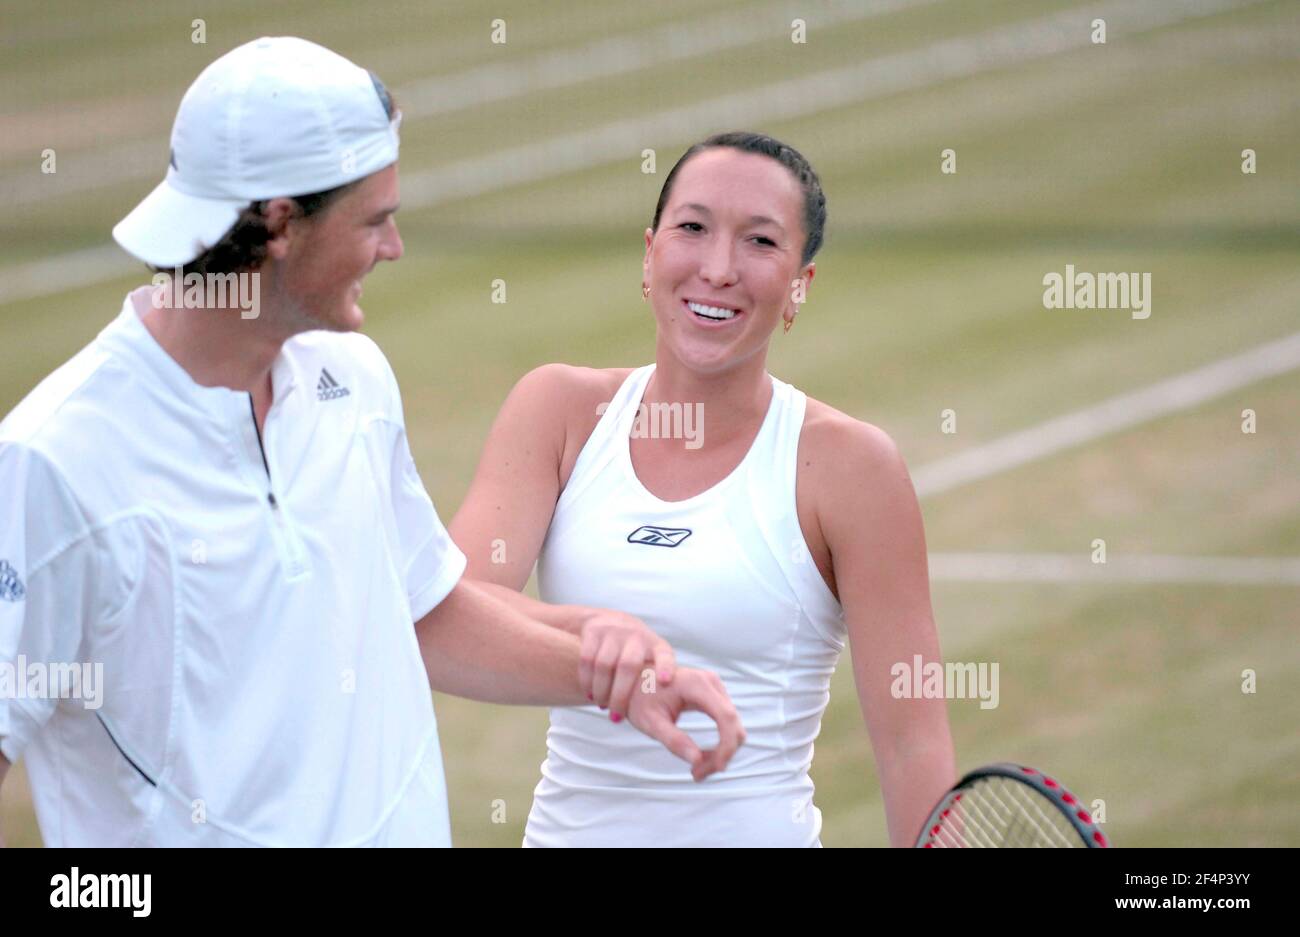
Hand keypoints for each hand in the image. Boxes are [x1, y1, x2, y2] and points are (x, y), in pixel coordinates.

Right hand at [577, 608, 675, 718]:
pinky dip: (586, 681)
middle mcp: (637, 636)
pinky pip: (587, 659)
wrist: (611, 621)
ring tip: (602, 706)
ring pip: (604, 664)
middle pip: (628, 666)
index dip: (666, 667)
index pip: (664, 654)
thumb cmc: (637, 652)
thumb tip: (664, 719)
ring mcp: (614, 631)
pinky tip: (590, 694)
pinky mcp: (594, 631)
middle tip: (616, 718)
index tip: (666, 681)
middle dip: (620, 696)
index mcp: (656, 645)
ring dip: (601, 691)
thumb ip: (656, 682)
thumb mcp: (652, 659)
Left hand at [625, 667, 745, 781]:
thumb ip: (673, 740)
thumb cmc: (638, 698)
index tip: (715, 769)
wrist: (632, 678)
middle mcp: (711, 682)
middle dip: (722, 754)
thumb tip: (697, 761)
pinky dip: (719, 743)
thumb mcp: (650, 722)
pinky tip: (701, 757)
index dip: (726, 746)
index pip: (726, 717)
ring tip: (697, 770)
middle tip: (697, 775)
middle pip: (733, 724)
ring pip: (733, 726)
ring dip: (721, 752)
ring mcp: (715, 687)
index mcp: (697, 684)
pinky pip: (727, 723)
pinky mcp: (714, 695)